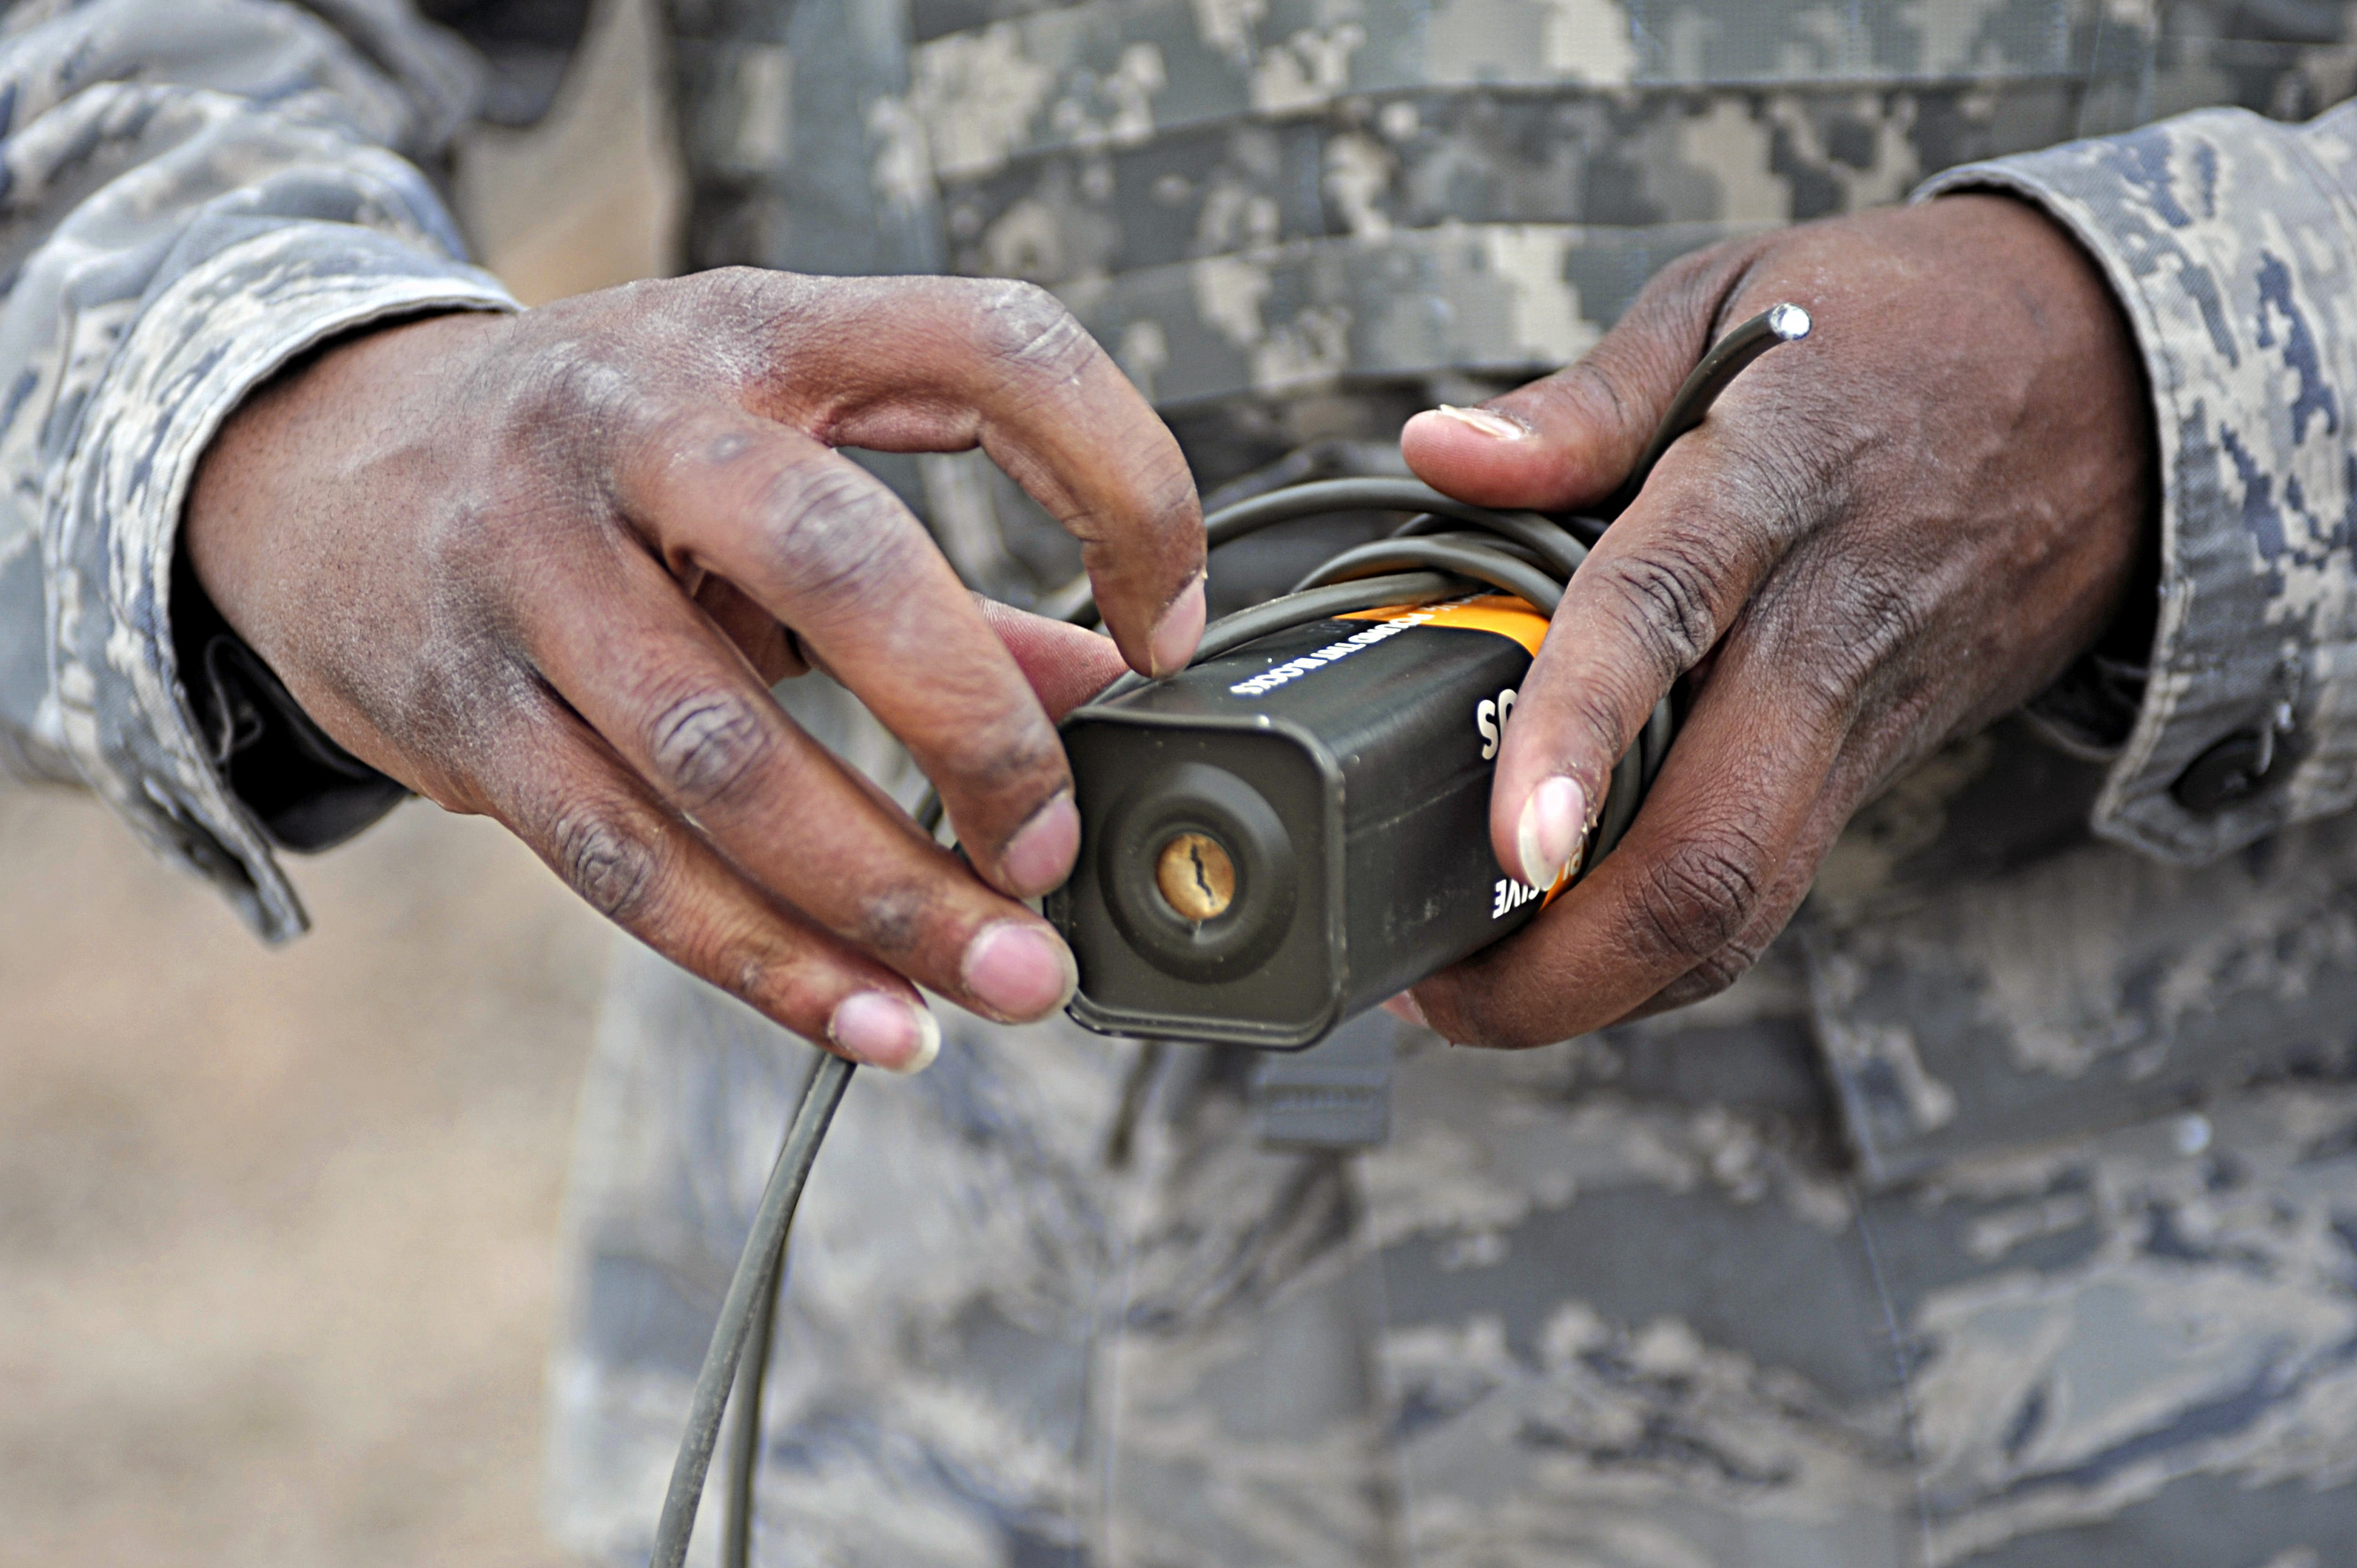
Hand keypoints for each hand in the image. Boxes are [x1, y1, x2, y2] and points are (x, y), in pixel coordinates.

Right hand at [187, 270, 1204, 1071]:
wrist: (325, 465)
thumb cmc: (606, 454)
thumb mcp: (776, 447)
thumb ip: (943, 564)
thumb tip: (1107, 688)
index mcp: (767, 332)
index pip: (994, 350)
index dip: (1122, 486)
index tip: (1169, 634)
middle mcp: (642, 427)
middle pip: (843, 569)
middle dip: (978, 733)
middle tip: (1056, 852)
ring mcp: (532, 567)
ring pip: (723, 760)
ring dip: (883, 897)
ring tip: (1004, 980)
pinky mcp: (465, 711)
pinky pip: (627, 862)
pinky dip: (767, 963)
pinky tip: (873, 1024)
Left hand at [1397, 194, 2152, 1047]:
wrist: (2113, 389)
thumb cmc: (1897, 330)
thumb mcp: (1731, 303)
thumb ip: (1580, 400)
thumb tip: (1435, 448)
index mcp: (1768, 489)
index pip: (1660, 617)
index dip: (1579, 736)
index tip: (1517, 846)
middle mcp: (1819, 636)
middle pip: (1711, 847)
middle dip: (1567, 963)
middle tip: (1428, 995)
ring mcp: (1854, 726)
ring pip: (1743, 906)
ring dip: (1601, 986)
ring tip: (1464, 995)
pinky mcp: (1867, 771)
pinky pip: (1764, 892)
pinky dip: (1661, 951)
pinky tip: (1563, 950)